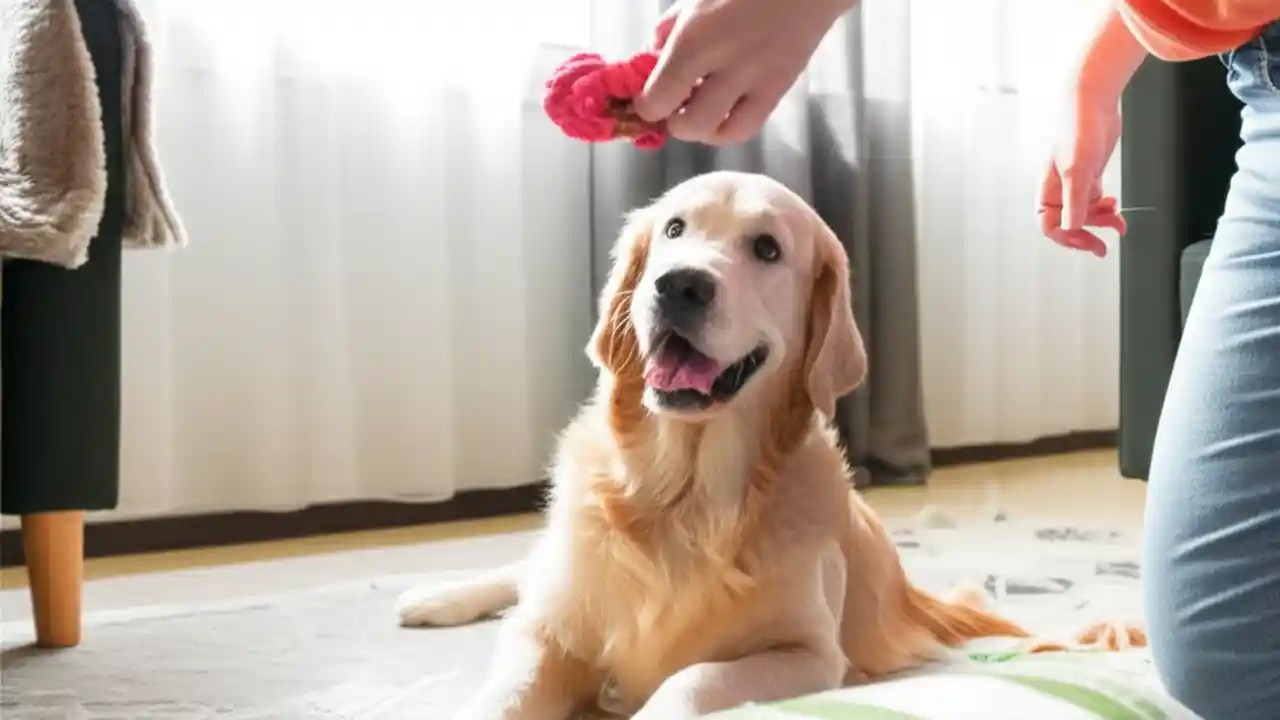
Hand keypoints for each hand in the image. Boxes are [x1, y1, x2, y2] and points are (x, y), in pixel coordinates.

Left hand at [633, 0, 852, 145]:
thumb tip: (650, 63)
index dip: (646, 106)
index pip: (656, 99)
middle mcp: (724, 65)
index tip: (646, 97)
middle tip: (675, 104)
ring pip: (717, 135)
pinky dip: (728, 128)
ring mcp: (755, 80)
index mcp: (695, 37)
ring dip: (701, 129)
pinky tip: (723, 111)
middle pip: (685, 126)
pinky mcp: (779, 87)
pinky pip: (747, 128)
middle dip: (673, 121)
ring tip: (700, 109)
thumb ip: (667, 31)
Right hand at [1038, 89, 1125, 257]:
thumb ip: (1075, 201)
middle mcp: (1058, 190)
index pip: (1050, 226)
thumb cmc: (1076, 129)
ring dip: (1101, 222)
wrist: (1092, 102)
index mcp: (1047, 190)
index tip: (1088, 242)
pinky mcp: (1088, 175)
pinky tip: (1114, 207)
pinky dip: (1105, 208)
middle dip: (1087, 235)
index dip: (1068, 238)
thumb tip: (1072, 228)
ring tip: (1118, 224)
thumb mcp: (1077, 170)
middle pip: (1069, 224)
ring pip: (1084, 214)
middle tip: (1104, 246)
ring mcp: (1074, 183)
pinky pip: (1094, 201)